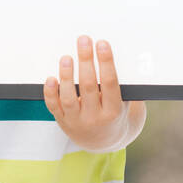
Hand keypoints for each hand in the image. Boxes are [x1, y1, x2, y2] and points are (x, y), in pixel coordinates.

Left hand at [43, 35, 144, 152]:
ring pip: (69, 97)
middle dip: (86, 60)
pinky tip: (51, 78)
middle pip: (89, 86)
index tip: (102, 44)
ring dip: (67, 76)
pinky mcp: (63, 122)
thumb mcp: (127, 104)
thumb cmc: (116, 116)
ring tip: (66, 57)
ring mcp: (77, 121)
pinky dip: (51, 93)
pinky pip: (54, 107)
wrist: (103, 142)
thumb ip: (125, 86)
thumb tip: (131, 57)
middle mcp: (95, 117)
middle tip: (84, 41)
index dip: (106, 62)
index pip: (110, 83)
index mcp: (114, 111)